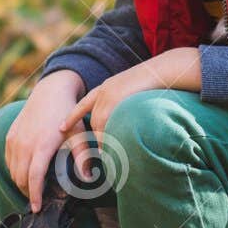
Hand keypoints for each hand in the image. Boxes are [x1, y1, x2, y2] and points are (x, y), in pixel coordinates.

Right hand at [5, 70, 86, 212]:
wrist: (50, 92)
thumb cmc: (67, 114)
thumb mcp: (78, 134)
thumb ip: (82, 156)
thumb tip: (87, 178)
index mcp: (42, 146)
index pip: (34, 178)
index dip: (35, 196)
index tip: (37, 208)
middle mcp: (24, 144)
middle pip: (21, 179)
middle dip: (28, 193)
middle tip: (38, 201)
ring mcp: (15, 140)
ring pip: (13, 171)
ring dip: (21, 183)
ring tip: (33, 190)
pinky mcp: (10, 136)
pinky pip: (8, 161)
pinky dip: (15, 171)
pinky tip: (25, 173)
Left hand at [59, 47, 201, 143]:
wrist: (166, 69)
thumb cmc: (157, 82)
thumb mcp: (137, 92)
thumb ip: (127, 103)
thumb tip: (129, 120)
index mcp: (108, 86)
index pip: (84, 104)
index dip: (72, 116)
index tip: (61, 128)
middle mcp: (105, 90)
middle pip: (94, 119)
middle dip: (94, 137)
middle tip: (96, 155)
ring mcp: (109, 95)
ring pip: (100, 125)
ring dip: (102, 142)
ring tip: (106, 158)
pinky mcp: (116, 100)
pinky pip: (107, 125)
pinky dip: (107, 139)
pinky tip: (111, 150)